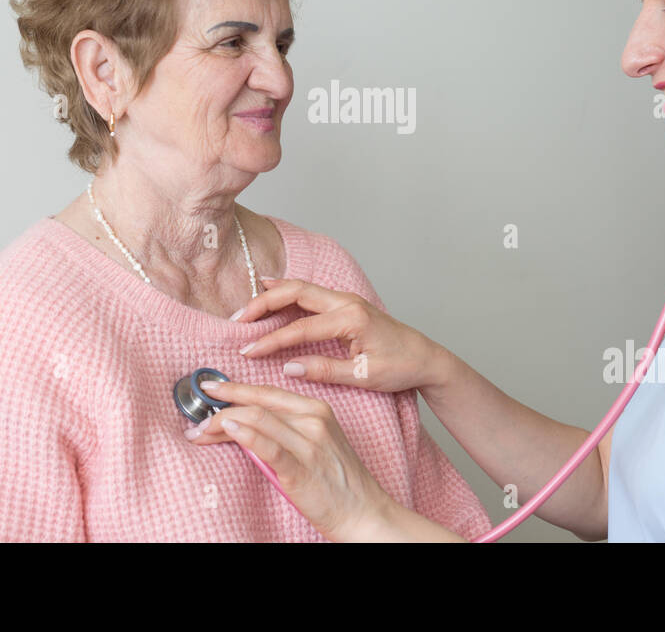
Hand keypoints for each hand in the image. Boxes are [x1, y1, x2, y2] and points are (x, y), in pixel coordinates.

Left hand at [185, 379, 398, 541]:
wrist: (365, 513)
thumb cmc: (339, 482)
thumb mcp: (316, 444)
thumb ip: (286, 430)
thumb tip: (245, 425)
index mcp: (317, 409)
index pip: (267, 392)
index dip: (235, 388)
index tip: (210, 387)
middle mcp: (313, 419)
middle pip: (258, 403)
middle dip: (222, 403)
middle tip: (196, 410)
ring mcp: (309, 442)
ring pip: (256, 419)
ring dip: (221, 423)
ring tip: (199, 431)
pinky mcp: (301, 468)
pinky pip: (268, 445)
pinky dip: (244, 434)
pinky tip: (226, 429)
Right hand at [233, 278, 446, 393]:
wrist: (426, 358)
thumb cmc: (401, 367)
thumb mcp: (363, 376)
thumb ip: (325, 370)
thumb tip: (289, 368)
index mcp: (351, 319)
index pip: (300, 328)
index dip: (271, 340)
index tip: (248, 352)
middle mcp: (347, 302)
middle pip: (296, 293)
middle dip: (263, 304)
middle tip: (238, 320)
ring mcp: (347, 299)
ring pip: (302, 288)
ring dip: (273, 295)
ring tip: (246, 305)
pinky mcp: (346, 304)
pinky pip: (311, 293)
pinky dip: (288, 292)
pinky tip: (271, 291)